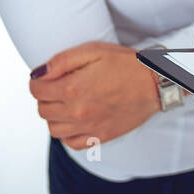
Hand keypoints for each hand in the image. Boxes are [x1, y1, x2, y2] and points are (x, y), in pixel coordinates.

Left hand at [29, 41, 160, 149]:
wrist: (156, 82)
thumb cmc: (128, 64)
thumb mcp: (95, 50)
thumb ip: (62, 60)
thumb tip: (39, 73)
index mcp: (73, 88)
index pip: (36, 90)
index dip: (38, 81)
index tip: (46, 77)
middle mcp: (77, 111)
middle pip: (42, 109)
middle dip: (45, 97)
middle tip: (59, 87)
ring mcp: (88, 127)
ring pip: (53, 128)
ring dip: (54, 115)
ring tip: (66, 104)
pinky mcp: (100, 137)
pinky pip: (71, 143)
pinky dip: (67, 134)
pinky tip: (75, 121)